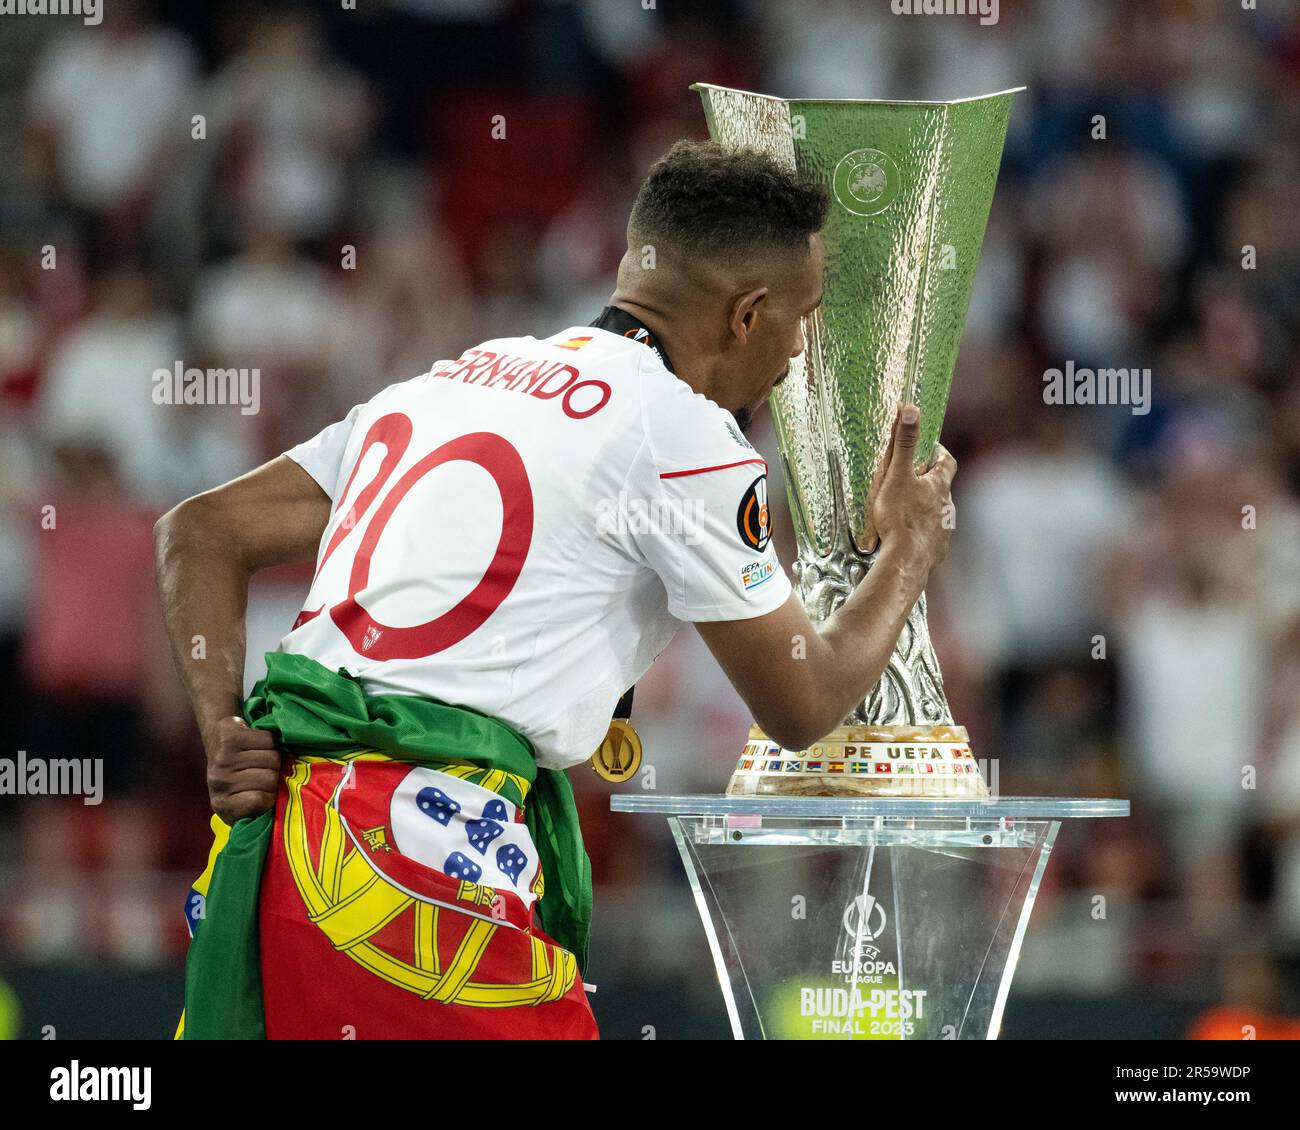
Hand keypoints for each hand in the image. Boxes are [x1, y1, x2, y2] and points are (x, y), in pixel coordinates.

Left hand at [204, 716, 281, 824]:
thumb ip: (261, 807)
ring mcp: (222, 759)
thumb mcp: (246, 802)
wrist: (217, 740)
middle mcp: (219, 782)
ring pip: (273, 758)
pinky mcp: (230, 738)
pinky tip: (260, 744)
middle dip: (275, 774)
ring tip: (264, 756)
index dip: (271, 795)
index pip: (259, 801)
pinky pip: (269, 740)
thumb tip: (285, 805)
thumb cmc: (239, 775)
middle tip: (267, 770)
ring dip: (275, 756)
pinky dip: (271, 741)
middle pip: (269, 778)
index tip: (267, 791)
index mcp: (222, 805)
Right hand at [868, 404, 957, 576]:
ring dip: (925, 508)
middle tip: (909, 479)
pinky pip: (932, 535)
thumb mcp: (897, 475)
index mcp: (939, 486)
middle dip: (928, 481)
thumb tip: (911, 409)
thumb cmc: (900, 518)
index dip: (939, 452)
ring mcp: (944, 528)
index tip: (929, 448)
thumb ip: (903, 443)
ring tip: (905, 510)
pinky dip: (922, 531)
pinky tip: (908, 535)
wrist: (905, 560)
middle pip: (941, 487)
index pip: (947, 461)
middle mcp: (947, 505)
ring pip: (937, 512)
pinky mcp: (937, 548)